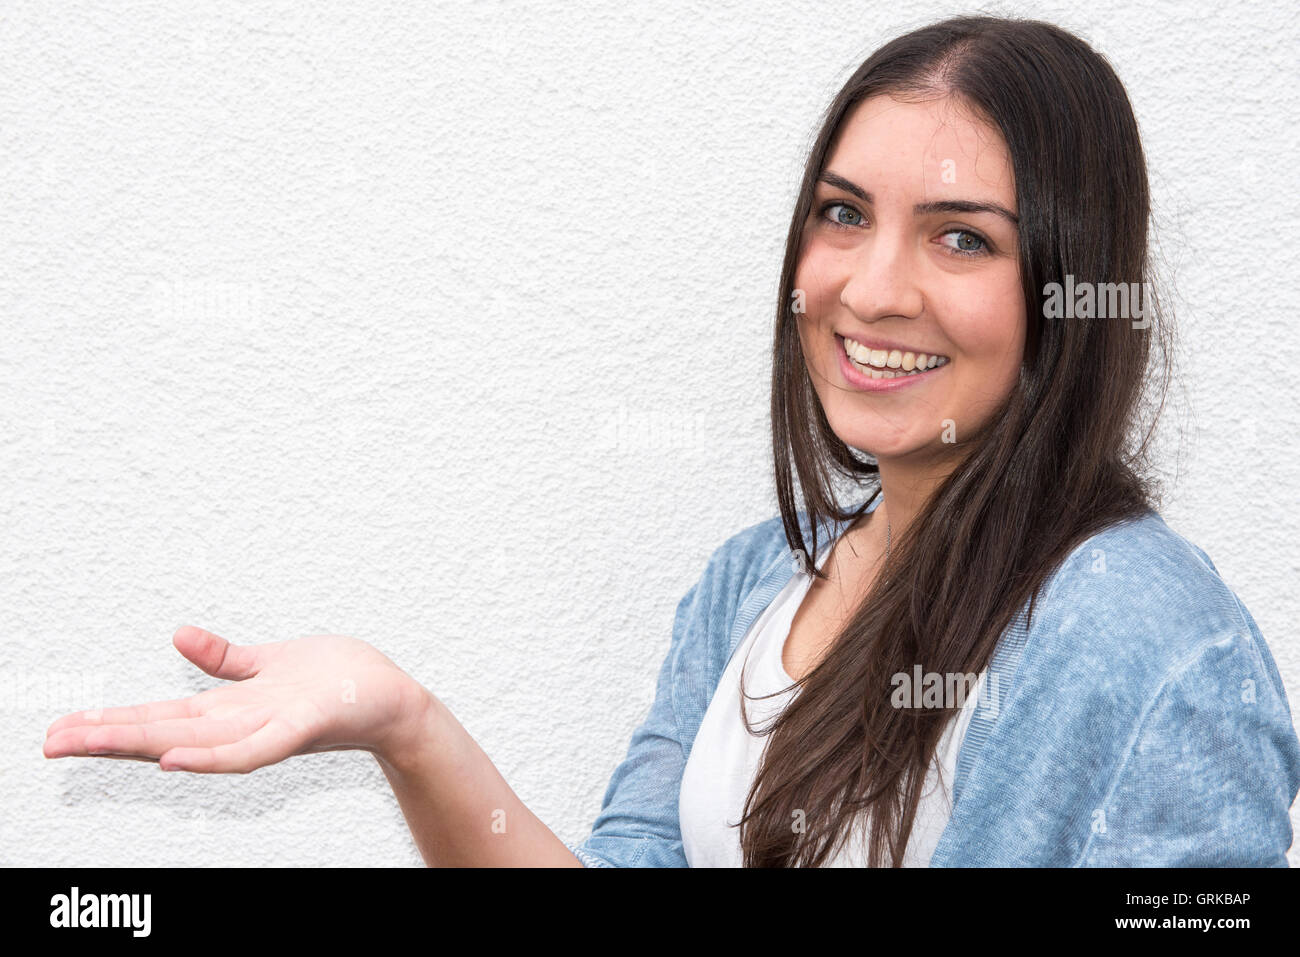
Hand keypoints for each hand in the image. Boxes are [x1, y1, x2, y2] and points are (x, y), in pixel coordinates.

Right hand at [43, 625, 435, 772]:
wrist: (392, 700)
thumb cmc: (335, 681)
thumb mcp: (269, 662)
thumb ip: (224, 658)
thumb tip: (177, 635)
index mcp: (230, 706)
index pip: (159, 715)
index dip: (110, 720)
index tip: (60, 726)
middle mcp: (242, 722)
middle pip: (165, 730)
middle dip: (107, 735)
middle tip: (50, 741)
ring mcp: (270, 727)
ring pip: (196, 741)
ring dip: (143, 744)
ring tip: (92, 741)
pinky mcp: (302, 726)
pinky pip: (253, 749)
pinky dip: (214, 757)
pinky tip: (175, 759)